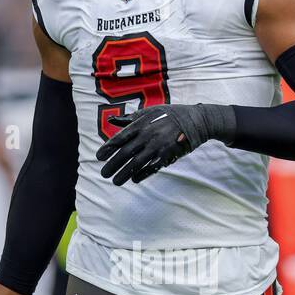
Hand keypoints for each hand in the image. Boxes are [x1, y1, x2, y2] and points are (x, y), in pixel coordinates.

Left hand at [97, 103, 221, 185]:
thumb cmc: (169, 115)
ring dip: (124, 174)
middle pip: (125, 153)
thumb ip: (129, 119)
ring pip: (136, 164)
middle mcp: (147, 136)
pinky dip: (141, 175)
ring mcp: (157, 147)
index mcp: (140, 124)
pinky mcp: (167, 156)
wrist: (195, 121)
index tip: (99, 157)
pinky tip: (133, 179)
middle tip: (104, 174)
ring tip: (115, 181)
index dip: (108, 149)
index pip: (119, 138)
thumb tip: (111, 120)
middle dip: (112, 165)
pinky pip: (151, 168)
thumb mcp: (148, 112)